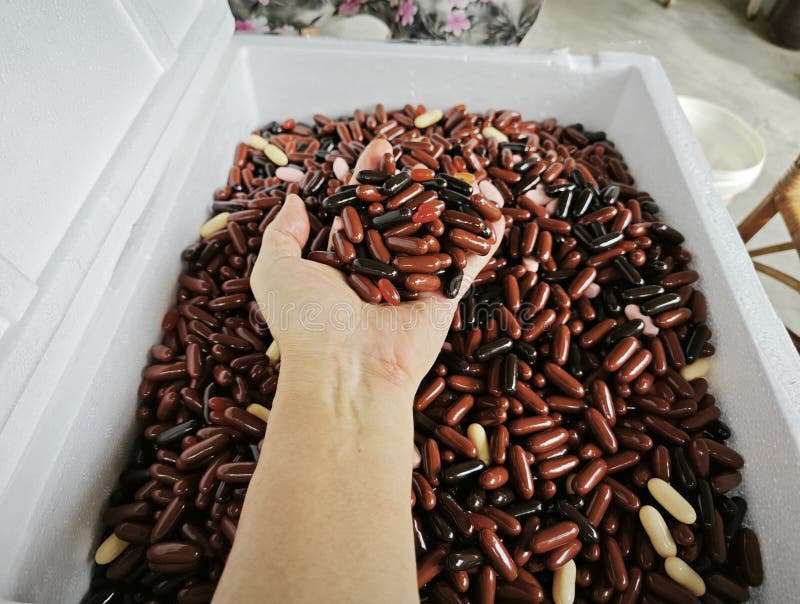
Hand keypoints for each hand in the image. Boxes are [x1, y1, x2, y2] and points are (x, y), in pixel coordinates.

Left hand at [249, 138, 502, 397]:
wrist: (344, 369)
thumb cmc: (305, 320)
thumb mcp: (275, 269)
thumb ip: (282, 232)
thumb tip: (294, 199)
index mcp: (342, 260)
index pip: (359, 207)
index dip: (368, 176)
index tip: (378, 148)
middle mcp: (380, 269)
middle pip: (401, 215)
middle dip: (411, 182)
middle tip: (420, 153)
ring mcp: (415, 282)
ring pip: (438, 231)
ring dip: (452, 201)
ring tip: (463, 170)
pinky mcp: (445, 295)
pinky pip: (470, 258)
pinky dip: (484, 231)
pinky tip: (491, 199)